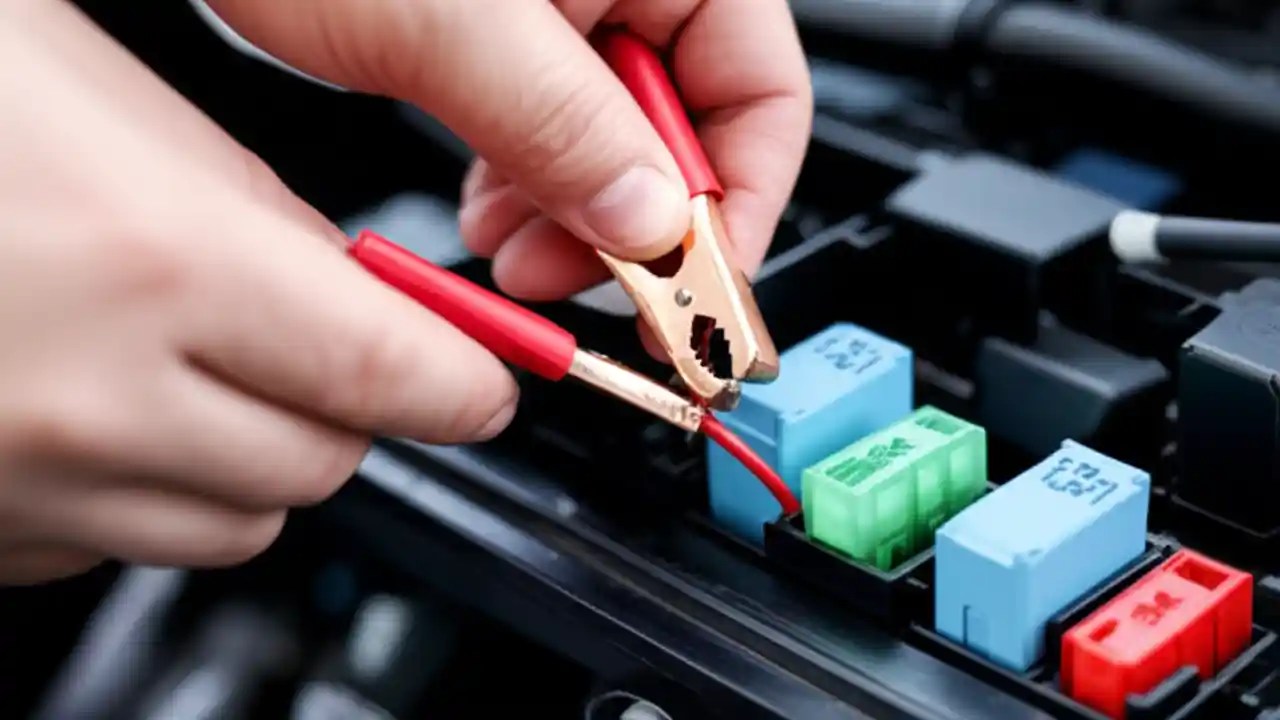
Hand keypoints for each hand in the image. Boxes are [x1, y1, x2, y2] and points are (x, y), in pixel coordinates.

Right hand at [0, 1, 516, 584]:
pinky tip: (102, 397)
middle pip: (327, 463)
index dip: (472, 378)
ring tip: (207, 360)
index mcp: (153, 259)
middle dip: (361, 405)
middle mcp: (89, 397)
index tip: (496, 372)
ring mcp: (20, 480)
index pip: (398, 374)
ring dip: (258, 449)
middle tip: (337, 338)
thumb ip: (241, 193)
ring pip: (234, 521)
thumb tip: (345, 277)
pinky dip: (151, 485)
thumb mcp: (95, 79)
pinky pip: (117, 544)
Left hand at [205, 0, 811, 299]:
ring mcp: (573, 4)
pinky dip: (531, 184)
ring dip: (578, 217)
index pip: (765, 95)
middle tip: (589, 290)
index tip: (694, 300)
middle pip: (693, 129)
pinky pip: (555, 125)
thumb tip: (649, 228)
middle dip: (639, 227)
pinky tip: (493, 215)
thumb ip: (562, 127)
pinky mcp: (512, 32)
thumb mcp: (450, 24)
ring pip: (619, 139)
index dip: (737, 213)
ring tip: (515, 256)